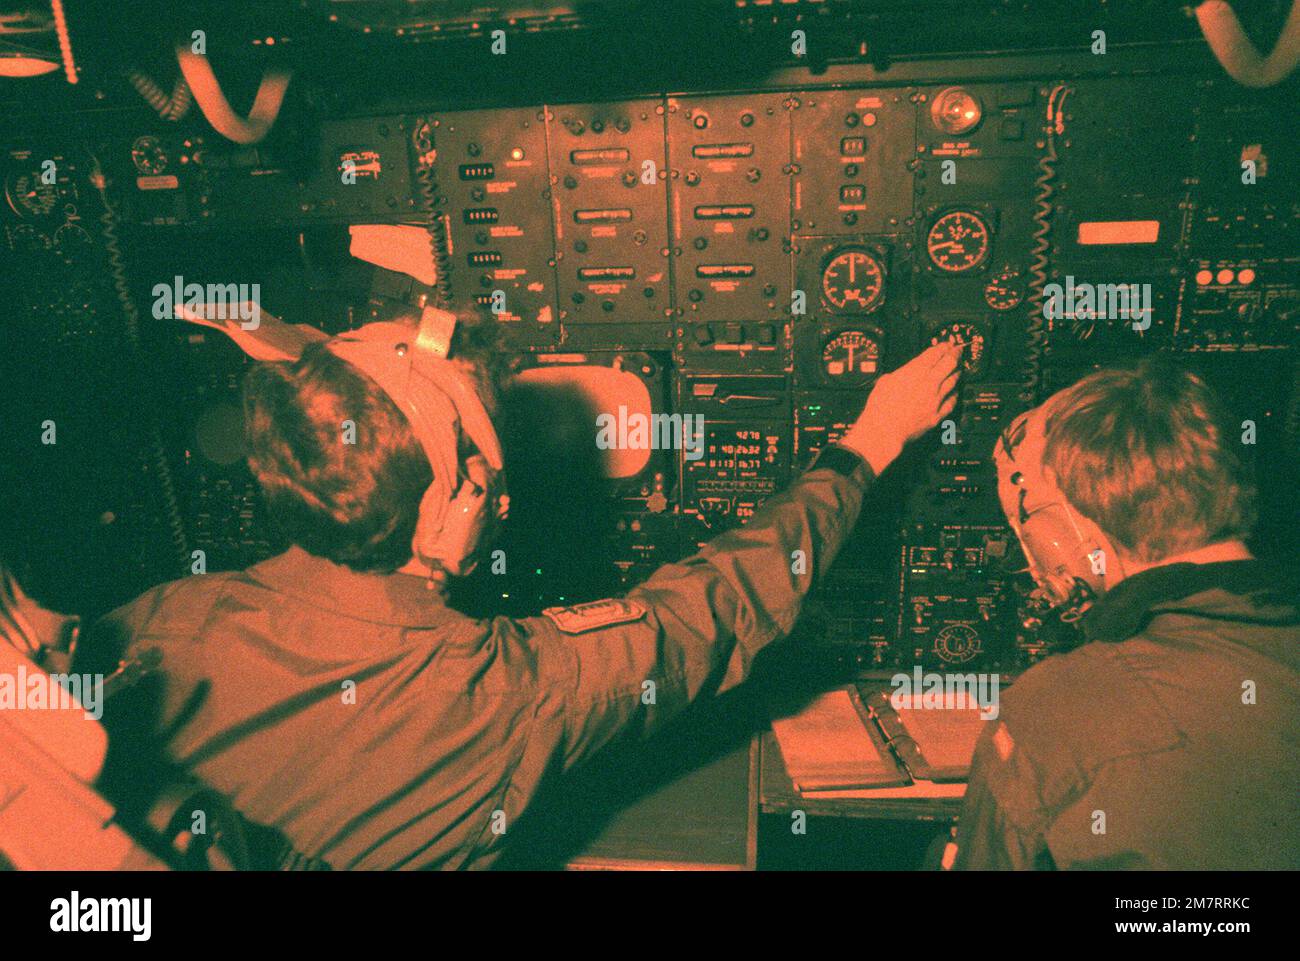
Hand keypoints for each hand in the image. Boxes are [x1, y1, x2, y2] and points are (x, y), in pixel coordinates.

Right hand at [839, 341, 961, 475]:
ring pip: (954, 380)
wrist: (883, 431)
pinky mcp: (938, 414)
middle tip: (958, 351)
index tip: (946, 344)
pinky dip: (955, 394)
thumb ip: (899, 374)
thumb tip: (905, 374)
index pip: (935, 353)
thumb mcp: (885, 382)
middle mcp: (929, 383)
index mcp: (915, 372)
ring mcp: (936, 399)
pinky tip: (955, 391)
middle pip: (949, 363)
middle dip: (955, 354)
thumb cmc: (879, 409)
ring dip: (957, 372)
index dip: (943, 346)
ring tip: (958, 369)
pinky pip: (952, 401)